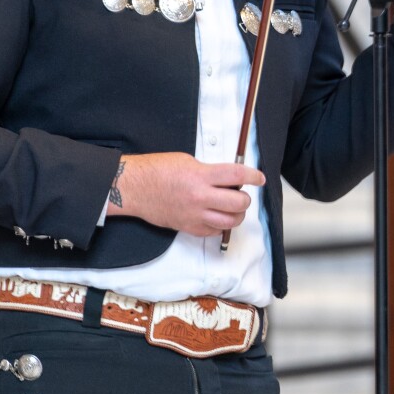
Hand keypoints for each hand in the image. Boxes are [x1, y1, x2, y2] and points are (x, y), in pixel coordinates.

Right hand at [107, 152, 263, 236]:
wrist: (134, 188)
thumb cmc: (157, 171)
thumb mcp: (188, 161)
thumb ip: (210, 171)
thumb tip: (229, 179)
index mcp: (201, 176)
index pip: (238, 176)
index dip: (254, 176)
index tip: (259, 178)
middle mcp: (200, 197)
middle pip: (239, 203)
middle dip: (245, 198)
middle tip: (241, 193)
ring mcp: (195, 215)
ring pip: (230, 221)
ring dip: (236, 214)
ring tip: (231, 207)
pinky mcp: (188, 227)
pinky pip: (214, 231)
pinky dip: (221, 225)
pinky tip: (216, 216)